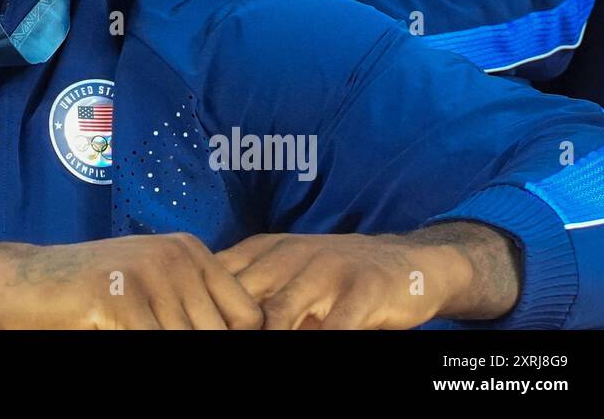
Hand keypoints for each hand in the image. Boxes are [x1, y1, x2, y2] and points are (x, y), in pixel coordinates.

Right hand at [0, 232, 263, 328]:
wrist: (16, 282)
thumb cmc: (84, 295)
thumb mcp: (149, 289)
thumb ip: (189, 307)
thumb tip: (240, 331)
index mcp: (190, 251)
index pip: (247, 316)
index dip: (231, 338)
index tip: (196, 340)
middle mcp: (176, 256)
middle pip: (218, 334)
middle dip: (193, 347)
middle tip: (147, 333)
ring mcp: (149, 273)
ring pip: (186, 341)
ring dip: (157, 346)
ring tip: (123, 330)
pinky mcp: (120, 296)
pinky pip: (153, 344)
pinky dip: (134, 348)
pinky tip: (108, 333)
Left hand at [216, 224, 519, 329]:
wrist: (404, 261)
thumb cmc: (331, 274)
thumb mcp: (283, 271)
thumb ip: (249, 290)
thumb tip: (204, 316)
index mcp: (262, 249)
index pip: (217, 277)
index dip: (206, 310)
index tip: (199, 329)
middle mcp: (289, 255)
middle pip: (242, 298)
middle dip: (230, 328)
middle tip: (221, 341)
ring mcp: (325, 271)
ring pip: (279, 314)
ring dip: (270, 336)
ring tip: (264, 353)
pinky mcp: (361, 290)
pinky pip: (334, 327)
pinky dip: (321, 340)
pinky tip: (317, 346)